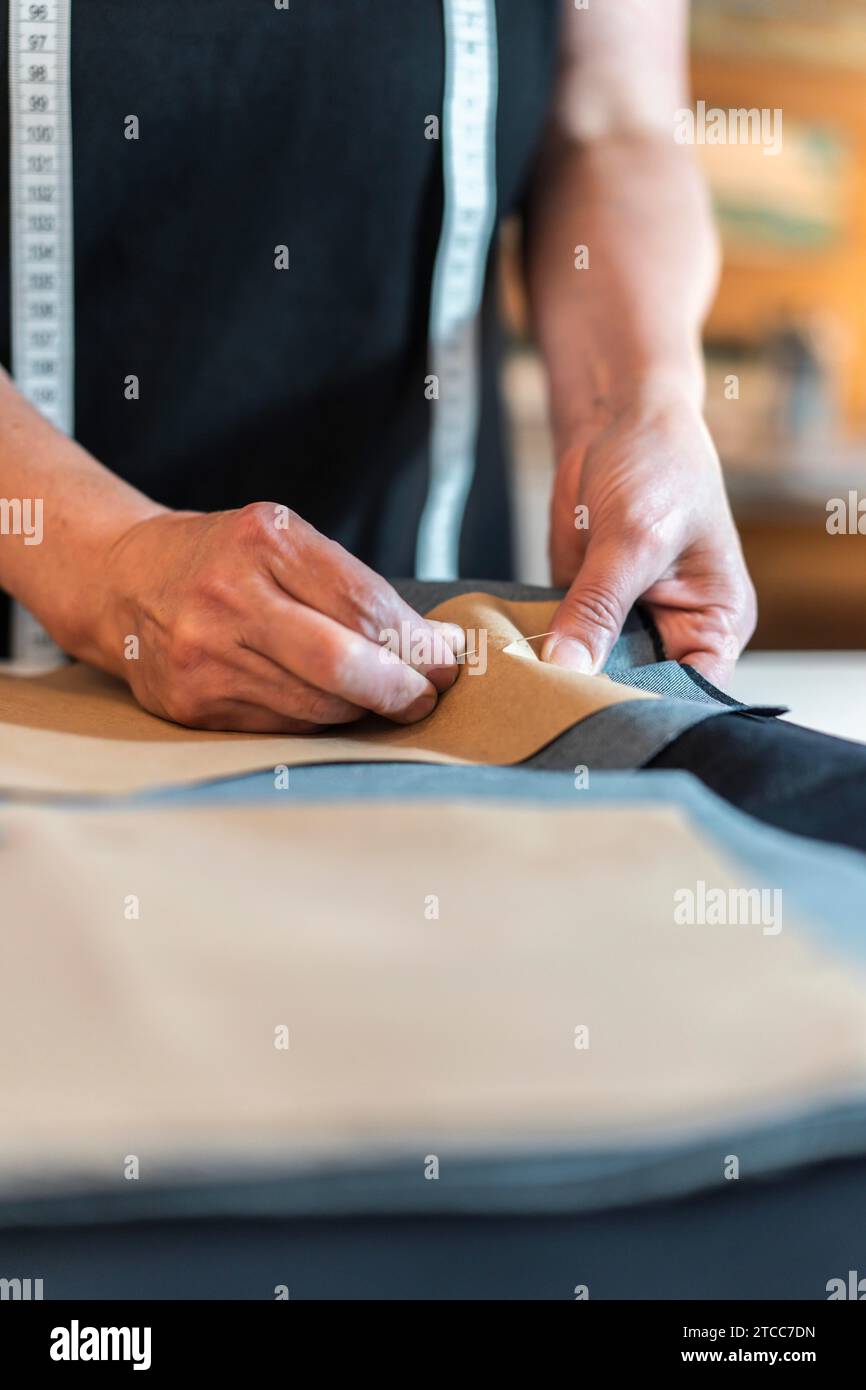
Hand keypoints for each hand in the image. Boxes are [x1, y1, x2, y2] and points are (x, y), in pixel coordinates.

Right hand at [87, 503, 461, 731]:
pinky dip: (318, 721)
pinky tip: (326, 705)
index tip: (447, 659)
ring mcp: (205, 654)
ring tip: (379, 698)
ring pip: (316, 706)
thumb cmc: (225, 559)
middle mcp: (229, 597)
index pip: (364, 605)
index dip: (417, 643)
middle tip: (424, 696)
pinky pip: (281, 727)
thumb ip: (354, 588)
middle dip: (399, 688)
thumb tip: (437, 646)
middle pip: (341, 663)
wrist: (125, 581)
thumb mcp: (284, 542)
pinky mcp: (192, 703)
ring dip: (362, 709)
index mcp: (264, 541)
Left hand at [543, 391, 755, 686]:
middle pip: (640, 690)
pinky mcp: (587, 609)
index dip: (650, 708)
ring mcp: (629, 622)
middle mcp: (677, 631)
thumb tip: (568, 667)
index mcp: (716, 622)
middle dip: (600, 698)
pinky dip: (542, 652)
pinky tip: (516, 665)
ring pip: (596, 672)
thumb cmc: (657, 465)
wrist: (617, 418)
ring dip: (565, 678)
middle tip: (553, 713)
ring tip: (530, 695)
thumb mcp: (632, 538)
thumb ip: (598, 606)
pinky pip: (564, 644)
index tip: (599, 718)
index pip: (692, 691)